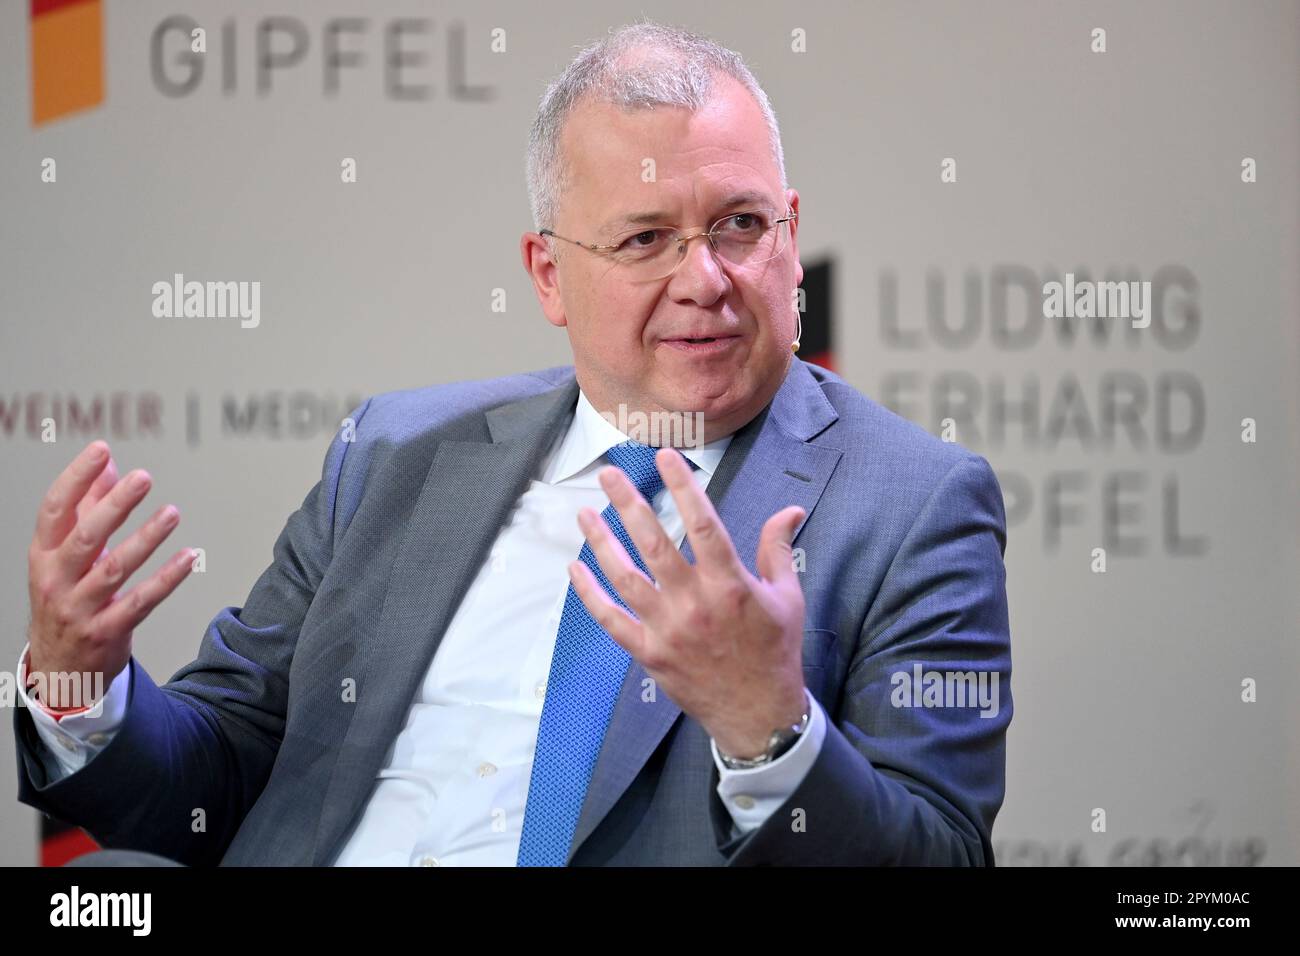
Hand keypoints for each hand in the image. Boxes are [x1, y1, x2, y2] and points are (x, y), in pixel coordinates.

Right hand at [26, 440, 194, 708]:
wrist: (58, 668)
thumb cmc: (64, 599)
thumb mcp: (64, 556)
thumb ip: (86, 510)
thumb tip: (107, 467)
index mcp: (42, 555)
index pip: (54, 510)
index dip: (76, 478)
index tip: (101, 451)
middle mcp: (56, 581)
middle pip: (85, 537)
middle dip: (114, 506)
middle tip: (143, 477)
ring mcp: (79, 609)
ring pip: (114, 569)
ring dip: (146, 539)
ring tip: (172, 513)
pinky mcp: (106, 631)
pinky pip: (140, 602)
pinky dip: (166, 579)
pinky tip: (189, 557)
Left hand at [568, 446, 807, 758]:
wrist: (759, 714)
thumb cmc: (775, 651)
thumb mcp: (786, 597)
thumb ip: (778, 549)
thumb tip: (789, 510)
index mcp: (730, 584)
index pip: (701, 524)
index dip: (682, 487)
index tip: (664, 458)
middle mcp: (694, 603)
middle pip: (653, 543)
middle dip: (628, 504)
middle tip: (608, 475)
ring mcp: (667, 630)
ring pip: (625, 577)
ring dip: (601, 543)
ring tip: (584, 514)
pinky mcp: (649, 654)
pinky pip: (611, 620)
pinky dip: (590, 594)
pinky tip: (575, 568)